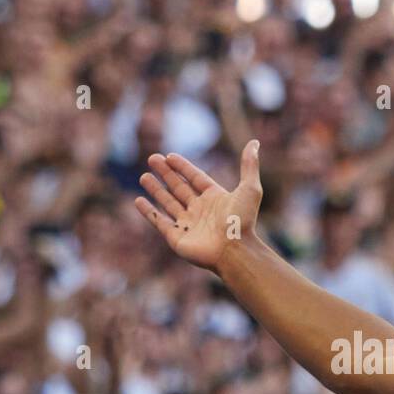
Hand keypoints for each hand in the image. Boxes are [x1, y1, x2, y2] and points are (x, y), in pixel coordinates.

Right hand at [135, 141, 262, 273]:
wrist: (235, 251)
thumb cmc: (243, 221)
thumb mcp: (249, 188)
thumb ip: (249, 165)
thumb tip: (254, 142)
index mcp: (215, 198)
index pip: (195, 178)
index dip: (182, 167)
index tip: (169, 156)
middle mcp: (200, 210)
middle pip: (179, 188)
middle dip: (165, 174)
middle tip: (152, 158)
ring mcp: (188, 224)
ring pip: (168, 203)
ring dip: (156, 189)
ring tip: (144, 176)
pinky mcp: (177, 238)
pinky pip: (159, 222)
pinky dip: (148, 212)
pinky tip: (138, 200)